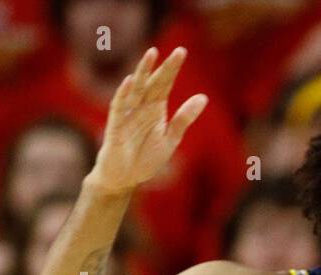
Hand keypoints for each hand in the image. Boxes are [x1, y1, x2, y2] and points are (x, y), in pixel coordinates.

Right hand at [86, 47, 207, 194]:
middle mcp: (141, 107)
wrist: (126, 178)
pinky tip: (130, 82)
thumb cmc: (145, 157)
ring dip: (143, 72)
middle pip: (153, 82)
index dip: (172, 69)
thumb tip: (204, 97)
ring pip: (136, 89)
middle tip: (178, 51)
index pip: (165, 84)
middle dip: (163, 67)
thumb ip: (184, 119)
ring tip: (152, 54)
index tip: (182, 51)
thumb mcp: (171, 139)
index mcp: (155, 108)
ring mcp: (128, 114)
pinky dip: (124, 94)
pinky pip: (119, 107)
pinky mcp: (116, 126)